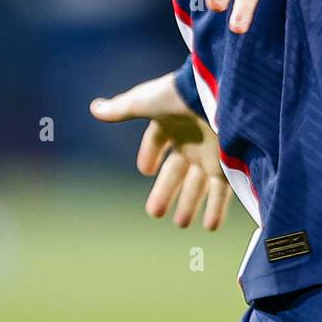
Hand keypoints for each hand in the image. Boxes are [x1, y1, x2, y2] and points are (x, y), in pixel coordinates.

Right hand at [90, 72, 232, 230]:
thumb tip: (95, 108)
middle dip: (165, 190)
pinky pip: (221, 192)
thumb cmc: (178, 95)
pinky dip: (216, 209)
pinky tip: (210, 226)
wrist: (217, 95)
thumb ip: (121, 109)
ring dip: (189, 204)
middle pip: (175, 171)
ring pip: (197, 185)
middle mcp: (191, 140)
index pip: (157, 140)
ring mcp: (209, 153)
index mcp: (171, 122)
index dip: (149, 153)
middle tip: (153, 213)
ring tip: (181, 224)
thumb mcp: (144, 102)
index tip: (144, 169)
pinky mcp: (227, 165)